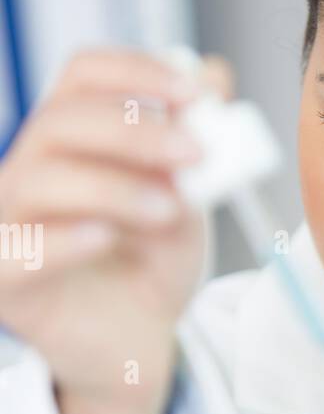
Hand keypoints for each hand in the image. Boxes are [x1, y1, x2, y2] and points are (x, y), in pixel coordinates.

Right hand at [0, 46, 232, 413]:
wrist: (143, 342)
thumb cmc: (153, 262)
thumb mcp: (189, 198)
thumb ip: (197, 142)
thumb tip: (214, 73)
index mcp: (74, 136)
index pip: (84, 75)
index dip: (135, 71)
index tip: (194, 92)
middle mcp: (32, 167)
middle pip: (61, 120)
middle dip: (134, 130)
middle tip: (196, 153)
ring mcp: (10, 222)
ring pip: (38, 179)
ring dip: (113, 186)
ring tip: (169, 210)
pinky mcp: (5, 280)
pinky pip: (19, 250)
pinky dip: (65, 239)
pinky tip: (107, 238)